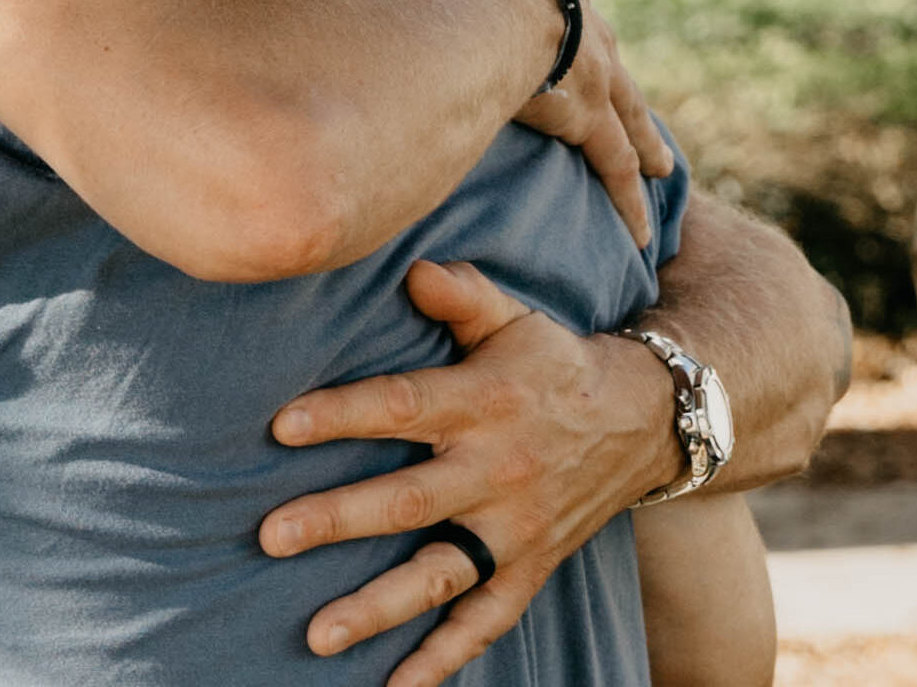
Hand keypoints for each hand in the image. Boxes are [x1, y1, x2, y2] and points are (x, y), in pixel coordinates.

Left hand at [259, 262, 683, 686]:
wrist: (645, 420)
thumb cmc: (553, 363)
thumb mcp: (515, 318)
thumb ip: (461, 295)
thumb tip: (411, 268)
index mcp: (484, 401)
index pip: (403, 406)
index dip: (343, 414)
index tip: (281, 425)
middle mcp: (497, 470)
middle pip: (409, 500)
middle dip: (338, 519)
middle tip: (271, 535)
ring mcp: (515, 528)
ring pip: (441, 573)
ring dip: (378, 607)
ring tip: (317, 636)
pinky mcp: (530, 567)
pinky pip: (487, 622)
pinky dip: (445, 659)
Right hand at [398, 0, 661, 245]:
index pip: (579, 26)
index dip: (589, 45)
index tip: (600, 64)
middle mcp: (587, 36)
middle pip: (616, 76)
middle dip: (632, 104)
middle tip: (654, 133)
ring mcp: (596, 77)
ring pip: (628, 123)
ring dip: (643, 149)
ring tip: (660, 178)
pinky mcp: (590, 117)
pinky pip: (613, 165)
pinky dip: (627, 197)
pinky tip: (641, 233)